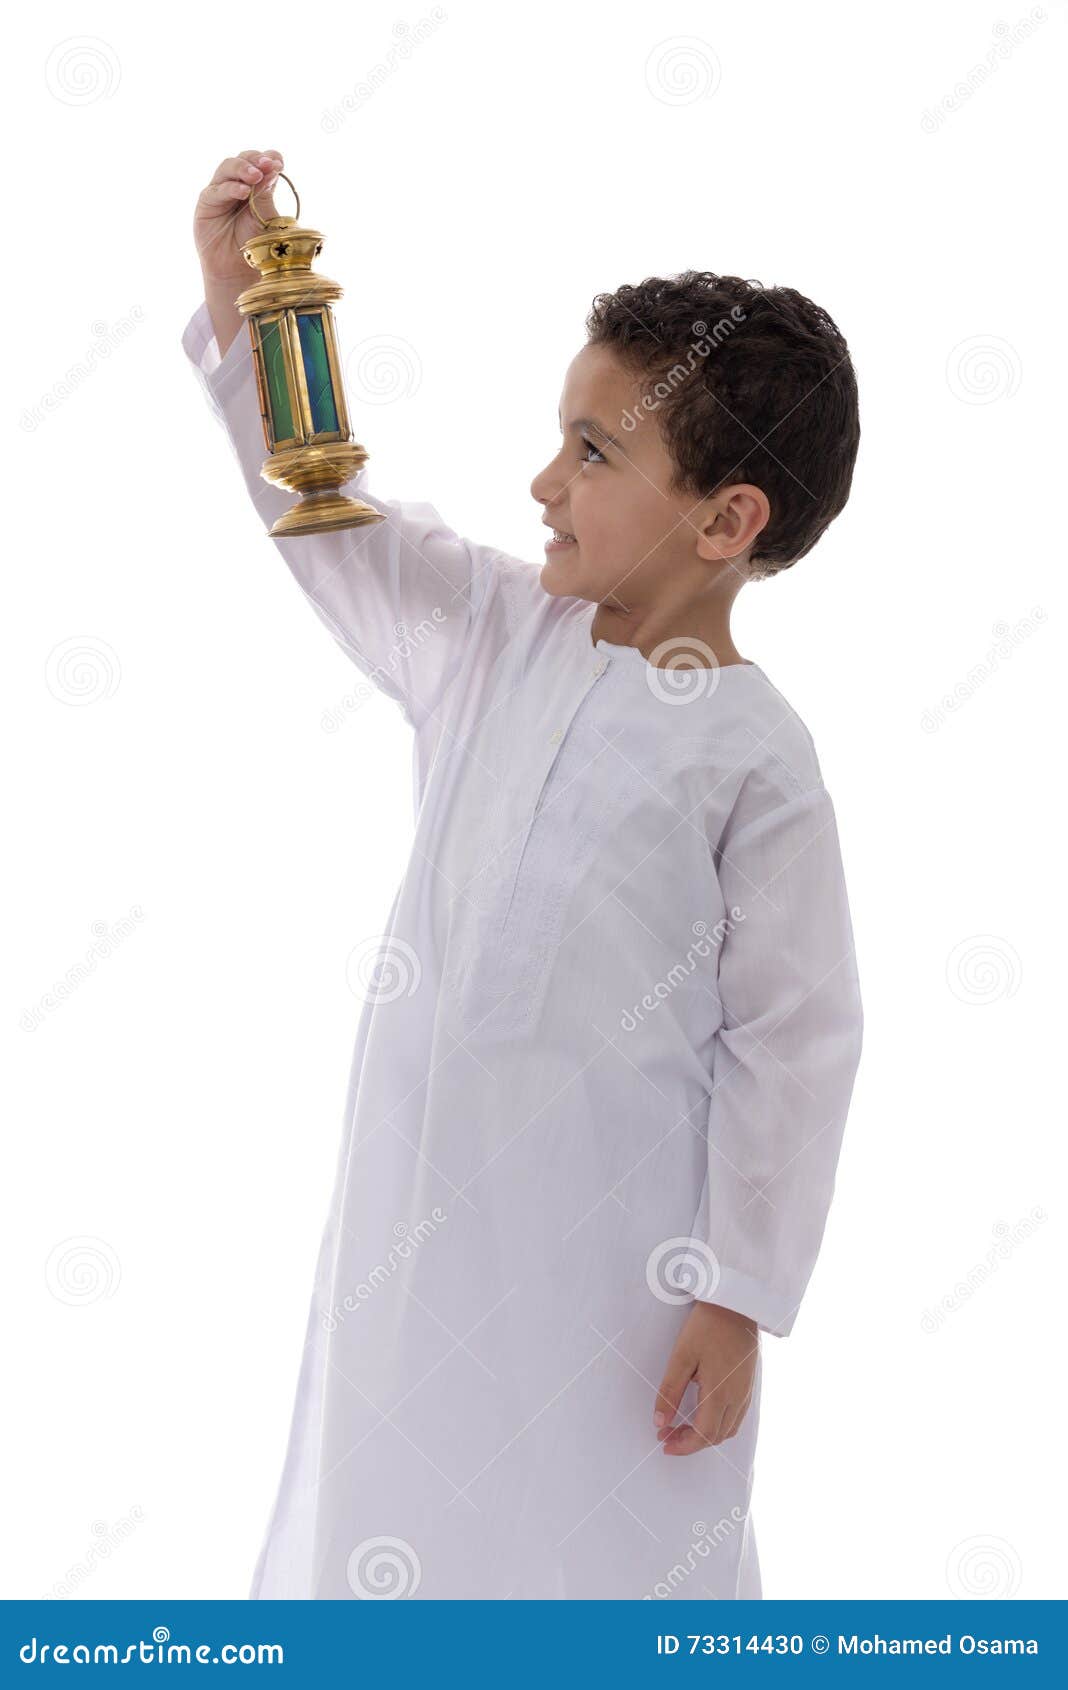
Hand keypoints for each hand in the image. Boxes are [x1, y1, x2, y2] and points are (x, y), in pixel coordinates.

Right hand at [193, 148, 284, 288]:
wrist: (238, 272)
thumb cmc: (255, 246)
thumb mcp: (266, 219)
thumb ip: (267, 196)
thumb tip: (273, 168)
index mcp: (256, 186)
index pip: (261, 163)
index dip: (269, 158)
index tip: (279, 162)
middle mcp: (237, 184)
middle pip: (243, 160)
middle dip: (256, 159)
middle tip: (269, 164)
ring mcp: (220, 191)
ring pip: (227, 168)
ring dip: (243, 168)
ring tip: (256, 176)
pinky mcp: (206, 203)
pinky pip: (217, 190)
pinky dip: (230, 188)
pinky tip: (242, 191)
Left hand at [653, 1301, 757, 1454]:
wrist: (736, 1304)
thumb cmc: (707, 1326)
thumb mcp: (681, 1356)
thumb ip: (670, 1391)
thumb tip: (659, 1422)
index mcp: (720, 1393)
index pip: (704, 1435)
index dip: (684, 1445)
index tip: (664, 1443)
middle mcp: (738, 1397)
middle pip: (717, 1436)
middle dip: (691, 1442)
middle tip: (667, 1434)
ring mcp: (746, 1392)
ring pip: (729, 1429)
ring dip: (706, 1435)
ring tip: (682, 1426)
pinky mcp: (749, 1384)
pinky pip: (736, 1416)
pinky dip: (718, 1424)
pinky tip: (702, 1413)